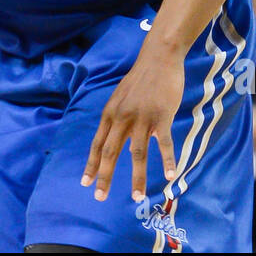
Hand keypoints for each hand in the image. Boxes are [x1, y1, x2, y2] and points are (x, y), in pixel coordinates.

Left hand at [81, 49, 183, 202]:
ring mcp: (142, 117)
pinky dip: (167, 160)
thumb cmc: (142, 79)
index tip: (85, 183)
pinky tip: (170, 175)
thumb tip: (116, 135)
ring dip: (136, 177)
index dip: (91, 164)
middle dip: (104, 177)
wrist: (159, 58)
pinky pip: (164, 143)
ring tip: (137, 197)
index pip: (98, 144)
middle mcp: (122, 117)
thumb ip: (118, 117)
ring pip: (137, 153)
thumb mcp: (121, 97)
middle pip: (110, 152)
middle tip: (100, 197)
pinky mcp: (161, 116)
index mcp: (111, 114)